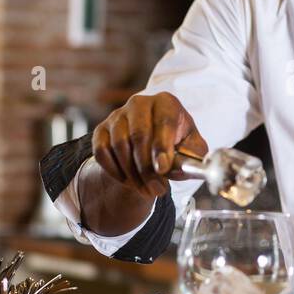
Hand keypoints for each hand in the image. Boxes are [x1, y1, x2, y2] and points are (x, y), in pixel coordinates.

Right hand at [91, 91, 207, 199]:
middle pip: (139, 134)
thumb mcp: (192, 149)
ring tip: (147, 190)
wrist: (152, 145)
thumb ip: (190, 156)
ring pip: (119, 144)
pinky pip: (101, 151)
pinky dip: (114, 170)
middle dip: (147, 167)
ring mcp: (118, 115)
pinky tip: (129, 181)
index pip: (163, 121)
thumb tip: (177, 167)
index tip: (163, 168)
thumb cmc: (177, 144)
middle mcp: (139, 103)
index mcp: (166, 103)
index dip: (162, 146)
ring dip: (132, 173)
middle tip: (157, 189)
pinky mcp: (101, 129)